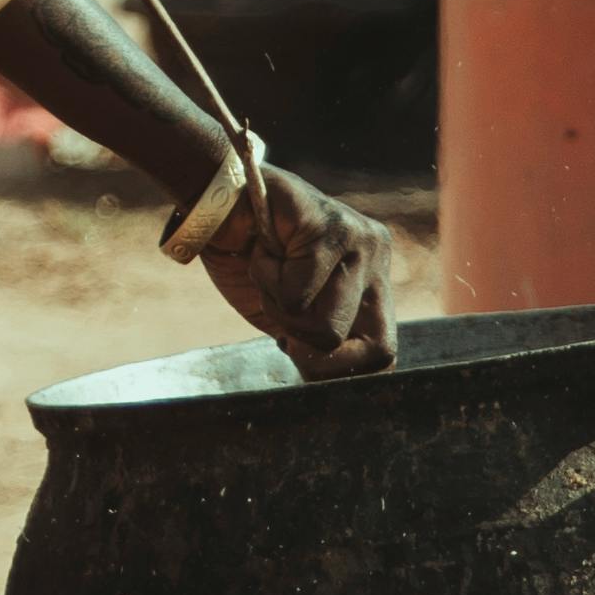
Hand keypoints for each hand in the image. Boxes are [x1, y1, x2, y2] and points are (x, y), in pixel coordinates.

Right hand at [201, 164, 395, 377]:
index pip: (383, 351)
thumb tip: (339, 394)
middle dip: (307, 343)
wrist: (211, 200)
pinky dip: (265, 282)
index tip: (297, 350)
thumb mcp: (288, 312)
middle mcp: (376, 255)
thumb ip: (318, 341)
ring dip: (281, 310)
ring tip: (269, 270)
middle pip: (368, 348)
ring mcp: (358, 238)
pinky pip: (297, 295)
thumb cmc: (246, 256)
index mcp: (371, 276)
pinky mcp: (329, 225)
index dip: (339, 370)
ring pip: (327, 327)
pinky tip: (261, 249)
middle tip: (277, 301)